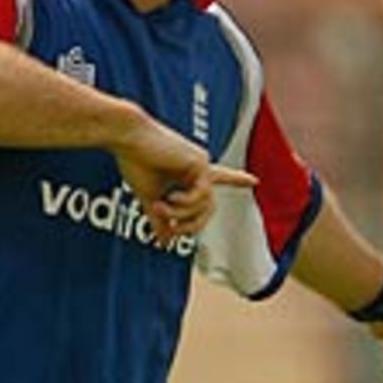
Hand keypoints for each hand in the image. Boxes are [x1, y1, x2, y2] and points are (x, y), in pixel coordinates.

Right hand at [113, 113, 256, 244]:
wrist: (127, 139)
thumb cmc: (135, 162)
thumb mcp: (149, 198)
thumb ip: (160, 219)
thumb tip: (165, 243)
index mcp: (188, 171)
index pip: (216, 178)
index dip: (235, 180)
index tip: (254, 180)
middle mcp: (199, 166)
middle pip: (208, 209)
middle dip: (190, 226)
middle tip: (171, 230)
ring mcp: (201, 163)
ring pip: (205, 205)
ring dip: (181, 215)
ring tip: (161, 208)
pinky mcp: (199, 162)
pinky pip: (201, 196)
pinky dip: (184, 204)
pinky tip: (169, 197)